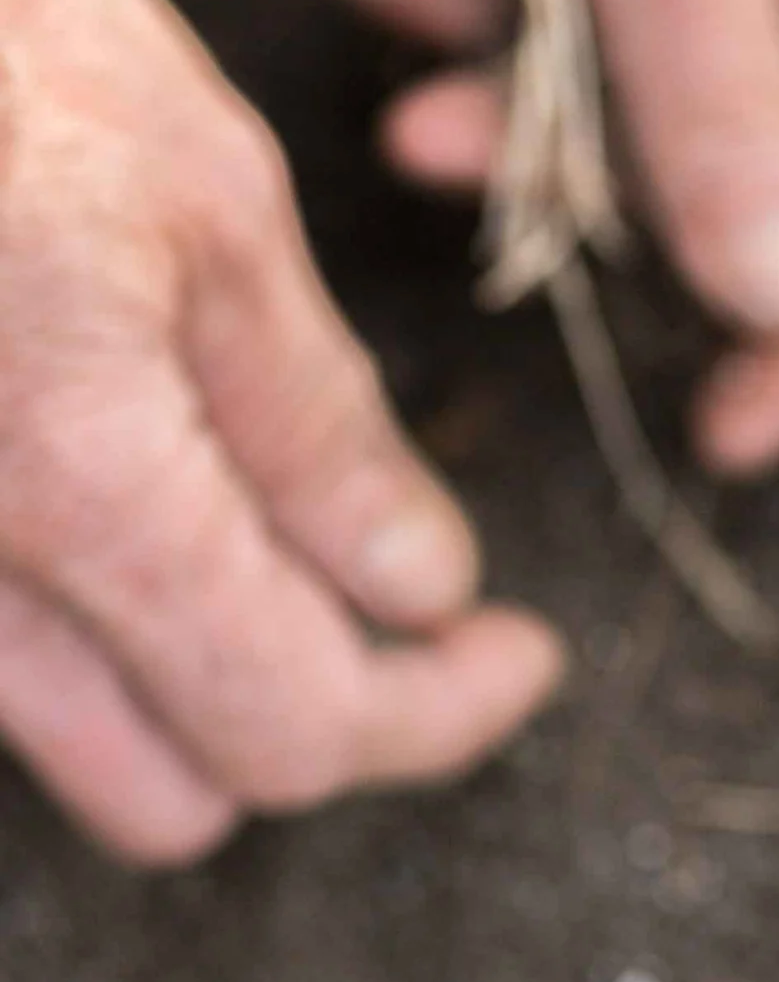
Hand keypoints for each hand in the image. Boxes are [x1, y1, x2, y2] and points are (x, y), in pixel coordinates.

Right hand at [0, 0, 562, 862]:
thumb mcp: (206, 199)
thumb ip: (312, 421)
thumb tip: (426, 587)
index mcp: (84, 493)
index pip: (303, 726)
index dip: (444, 712)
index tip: (524, 649)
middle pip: (195, 782)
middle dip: (334, 708)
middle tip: (419, 598)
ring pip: (88, 741)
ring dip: (219, 678)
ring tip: (303, 533)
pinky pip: (6, 658)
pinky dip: (112, 622)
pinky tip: (168, 487)